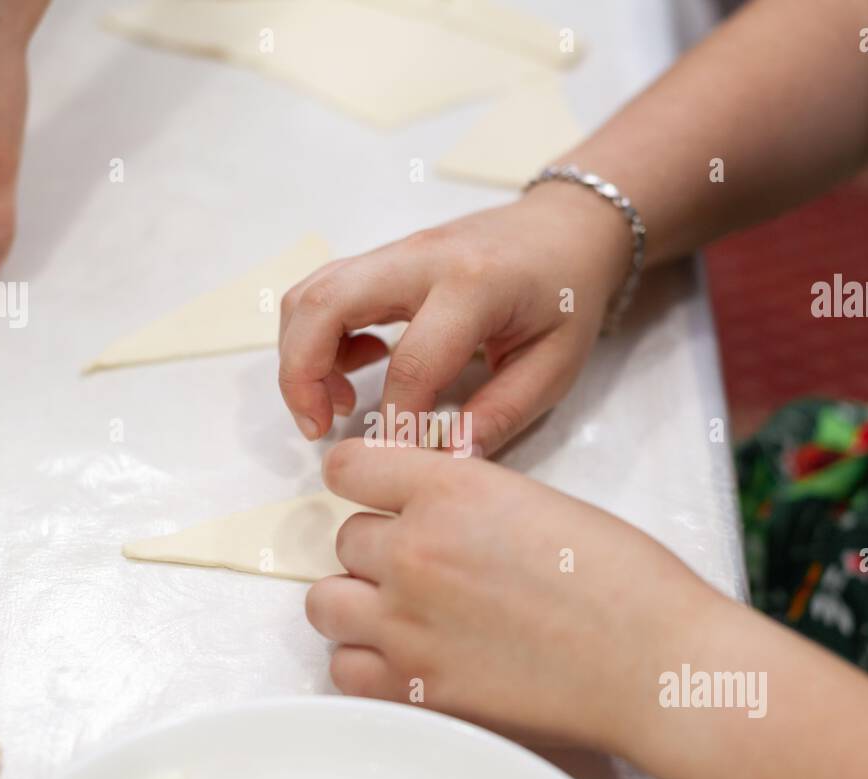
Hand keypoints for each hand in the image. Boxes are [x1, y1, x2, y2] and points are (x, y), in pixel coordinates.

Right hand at [278, 183, 632, 455]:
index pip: (412, 362)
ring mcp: (395, 253)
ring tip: (332, 407)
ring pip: (312, 294)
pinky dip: (317, 337)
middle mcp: (421, 259)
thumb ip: (500, 415)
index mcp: (474, 285)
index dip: (397, 421)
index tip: (399, 457)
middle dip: (302, 376)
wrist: (566, 228)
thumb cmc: (567, 296)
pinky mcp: (382, 260)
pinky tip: (353, 372)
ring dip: (300, 356)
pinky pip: (324, 292)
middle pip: (326, 306)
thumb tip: (445, 461)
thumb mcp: (554, 365)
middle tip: (317, 429)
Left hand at [306, 438, 723, 754]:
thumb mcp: (536, 501)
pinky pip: (343, 669)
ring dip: (359, 605)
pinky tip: (407, 660)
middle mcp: (415, 551)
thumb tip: (423, 512)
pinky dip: (367, 664)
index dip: (361, 480)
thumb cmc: (621, 580)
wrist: (652, 661)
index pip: (348, 466)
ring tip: (405, 616)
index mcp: (450, 490)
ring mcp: (406, 624)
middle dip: (379, 551)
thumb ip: (463, 500)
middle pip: (345, 540)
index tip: (375, 496)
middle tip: (427, 570)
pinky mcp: (413, 689)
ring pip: (325, 603)